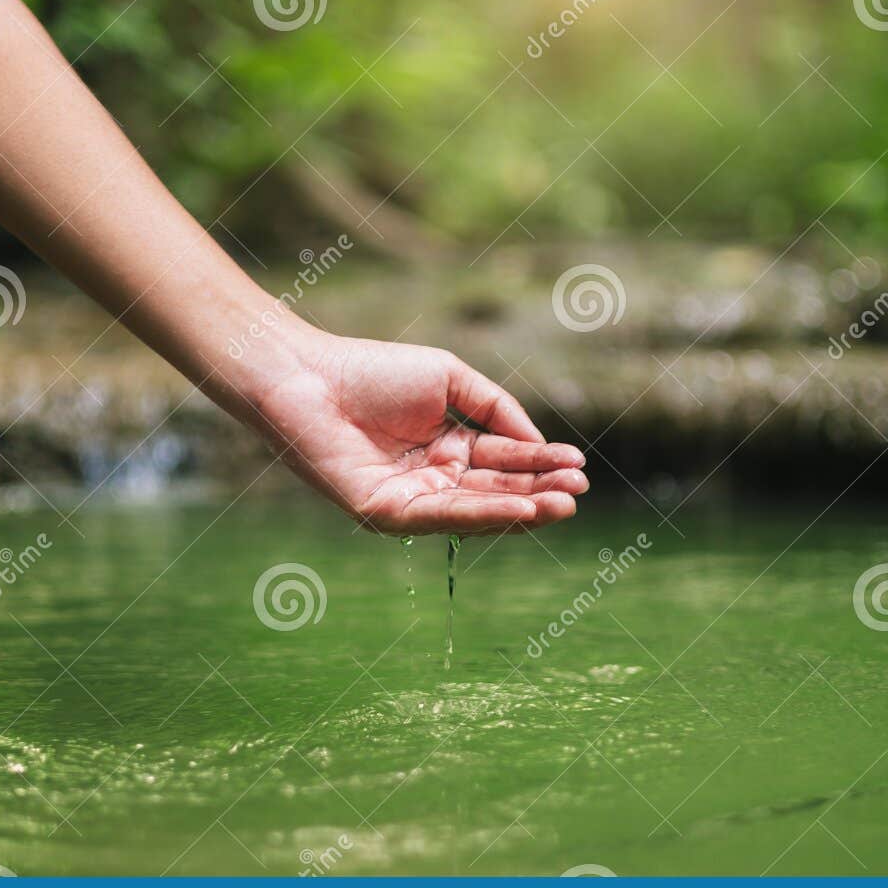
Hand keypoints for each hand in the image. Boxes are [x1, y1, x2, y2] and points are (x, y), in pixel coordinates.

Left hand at [251, 334, 587, 534]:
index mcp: (447, 450)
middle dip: (539, 492)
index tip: (579, 466)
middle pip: (495, 493)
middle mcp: (431, 481)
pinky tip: (519, 506)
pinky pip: (441, 516)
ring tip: (561, 504)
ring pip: (474, 511)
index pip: (503, 464)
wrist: (308, 374)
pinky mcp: (384, 514)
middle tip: (577, 491)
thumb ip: (496, 411)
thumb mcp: (452, 380)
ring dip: (520, 510)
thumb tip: (537, 446)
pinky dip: (482, 513)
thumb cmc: (373, 372)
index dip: (541, 465)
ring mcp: (408, 502)